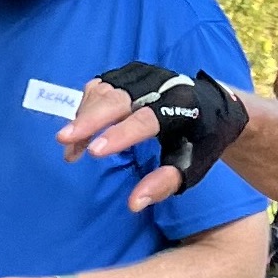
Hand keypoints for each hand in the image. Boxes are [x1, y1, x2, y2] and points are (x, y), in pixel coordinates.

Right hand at [59, 63, 248, 211]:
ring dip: (83, 118)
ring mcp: (143, 75)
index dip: (119, 134)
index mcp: (182, 105)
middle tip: (64, 141)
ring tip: (71, 148)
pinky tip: (80, 130)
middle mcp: (161, 84)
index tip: (94, 152)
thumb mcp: (191, 167)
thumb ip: (164, 184)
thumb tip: (133, 204)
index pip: (146, 119)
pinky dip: (85, 107)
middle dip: (88, 120)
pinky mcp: (129, 73)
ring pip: (104, 92)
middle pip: (118, 99)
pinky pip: (100, 87)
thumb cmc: (201, 142)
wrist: (213, 106)